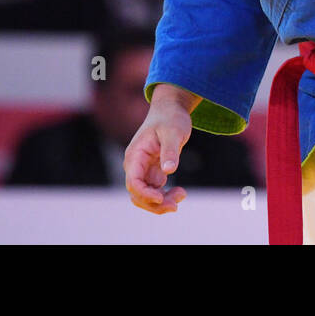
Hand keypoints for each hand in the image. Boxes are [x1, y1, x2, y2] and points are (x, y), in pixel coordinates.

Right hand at [123, 85, 197, 213]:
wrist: (170, 110)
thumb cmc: (170, 118)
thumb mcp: (173, 132)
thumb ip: (170, 150)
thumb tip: (169, 171)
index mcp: (136, 155)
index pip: (133, 181)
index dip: (144, 193)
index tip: (161, 197)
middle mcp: (135, 165)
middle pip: (137, 195)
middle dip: (154, 204)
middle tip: (176, 205)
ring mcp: (143, 171)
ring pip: (145, 197)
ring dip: (161, 203)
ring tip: (181, 195)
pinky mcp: (152, 173)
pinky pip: (154, 192)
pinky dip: (165, 197)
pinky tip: (180, 192)